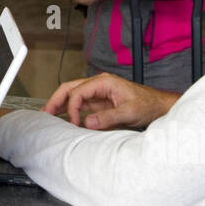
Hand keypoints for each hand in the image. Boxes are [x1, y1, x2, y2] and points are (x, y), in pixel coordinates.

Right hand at [43, 75, 176, 130]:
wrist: (158, 106)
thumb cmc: (147, 104)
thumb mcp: (129, 112)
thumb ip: (108, 117)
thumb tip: (88, 123)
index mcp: (104, 82)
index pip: (79, 92)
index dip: (73, 108)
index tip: (75, 123)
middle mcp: (99, 85)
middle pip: (70, 88)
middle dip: (56, 100)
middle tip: (46, 113)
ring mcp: (98, 93)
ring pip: (73, 95)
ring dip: (60, 104)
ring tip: (49, 114)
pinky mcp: (100, 102)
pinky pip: (80, 103)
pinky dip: (70, 109)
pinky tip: (63, 117)